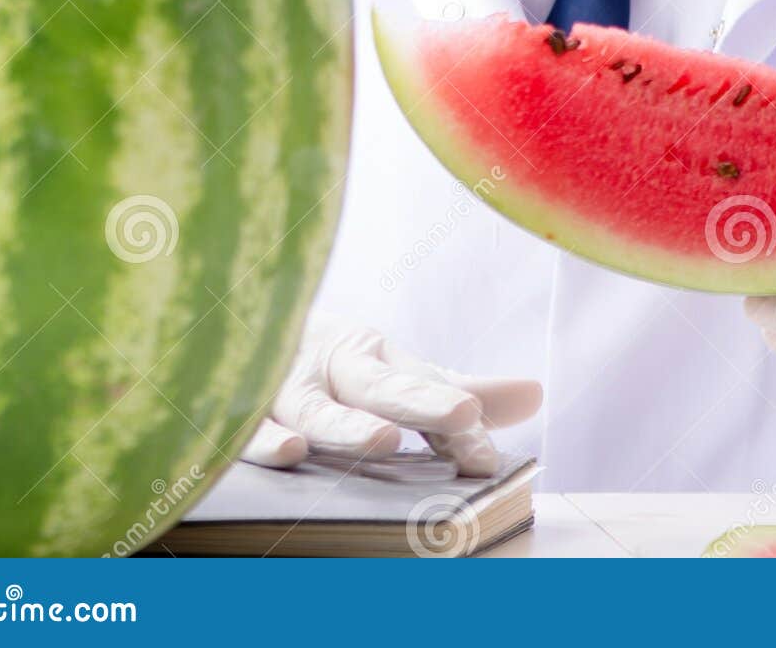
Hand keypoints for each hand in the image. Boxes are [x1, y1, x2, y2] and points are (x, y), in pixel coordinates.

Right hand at [241, 322, 542, 475]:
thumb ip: (455, 389)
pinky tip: (289, 453)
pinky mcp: (239, 409)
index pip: (422, 387)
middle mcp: (333, 368)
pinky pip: (248, 428)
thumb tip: (536, 394)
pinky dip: (264, 440)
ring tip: (385, 439)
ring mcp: (284, 388)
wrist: (242, 323)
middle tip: (464, 416)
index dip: (455, 417)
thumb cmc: (333, 364)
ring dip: (348, 425)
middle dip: (421, 402)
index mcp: (374, 358)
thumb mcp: (392, 372)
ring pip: (315, 409)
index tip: (487, 451)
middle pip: (380, 385)